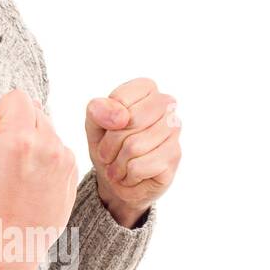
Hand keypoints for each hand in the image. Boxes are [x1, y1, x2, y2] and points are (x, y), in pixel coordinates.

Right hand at [0, 89, 78, 269]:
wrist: (12, 239)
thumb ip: (0, 125)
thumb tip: (18, 109)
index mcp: (20, 138)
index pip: (17, 97)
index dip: (3, 112)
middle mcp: (47, 144)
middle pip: (36, 110)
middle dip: (21, 125)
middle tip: (10, 156)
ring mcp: (64, 158)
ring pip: (49, 129)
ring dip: (37, 141)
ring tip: (24, 172)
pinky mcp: (74, 170)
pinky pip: (60, 149)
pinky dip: (49, 157)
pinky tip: (37, 181)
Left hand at [85, 78, 181, 224]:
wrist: (118, 181)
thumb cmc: (109, 147)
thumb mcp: (94, 125)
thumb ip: (98, 111)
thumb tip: (121, 117)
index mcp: (146, 88)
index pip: (120, 99)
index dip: (106, 120)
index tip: (107, 130)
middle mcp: (166, 104)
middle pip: (131, 121)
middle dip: (111, 144)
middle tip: (108, 154)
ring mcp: (174, 129)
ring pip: (134, 146)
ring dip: (118, 163)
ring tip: (119, 166)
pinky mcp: (174, 155)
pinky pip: (139, 167)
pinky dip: (128, 176)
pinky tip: (132, 175)